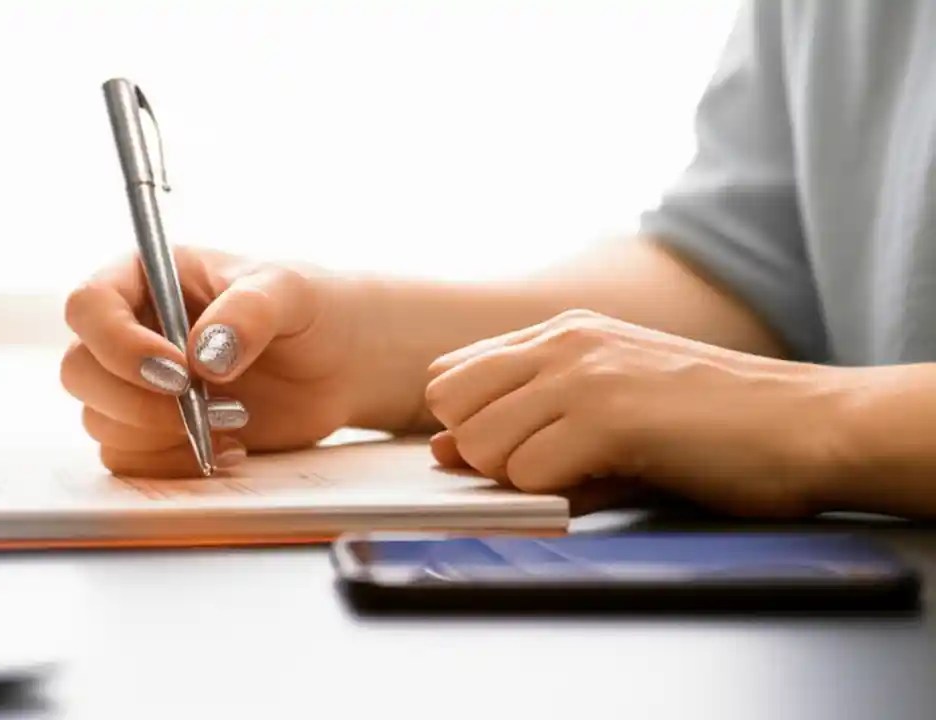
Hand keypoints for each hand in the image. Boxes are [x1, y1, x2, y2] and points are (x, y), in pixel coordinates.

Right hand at [61, 248, 364, 475]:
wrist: (336, 365)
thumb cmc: (308, 309)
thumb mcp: (290, 292)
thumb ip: (249, 311)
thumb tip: (205, 355)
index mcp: (145, 277)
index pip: (89, 305)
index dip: (119, 343)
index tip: (177, 372)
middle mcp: (128, 330)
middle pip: (79, 371)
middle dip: (135, 399)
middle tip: (200, 404)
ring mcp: (135, 386)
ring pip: (100, 421)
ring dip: (162, 434)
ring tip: (235, 421)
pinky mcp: (152, 433)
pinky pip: (130, 460)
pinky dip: (175, 464)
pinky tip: (231, 449)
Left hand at [425, 310, 852, 517]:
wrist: (806, 424)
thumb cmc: (710, 423)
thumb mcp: (610, 407)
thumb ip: (525, 424)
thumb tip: (440, 451)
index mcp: (562, 330)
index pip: (453, 373)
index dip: (468, 423)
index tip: (515, 449)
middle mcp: (564, 341)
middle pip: (449, 404)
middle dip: (480, 449)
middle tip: (546, 464)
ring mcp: (584, 374)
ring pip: (478, 442)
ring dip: (519, 476)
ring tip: (586, 472)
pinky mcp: (609, 416)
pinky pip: (528, 474)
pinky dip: (557, 496)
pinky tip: (611, 481)